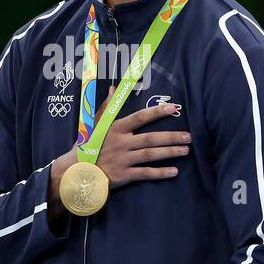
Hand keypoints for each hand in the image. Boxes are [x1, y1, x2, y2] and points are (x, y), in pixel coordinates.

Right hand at [48, 102, 190, 218]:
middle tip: (189, 136)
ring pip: (150, 155)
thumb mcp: (93, 124)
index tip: (174, 108)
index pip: (140, 117)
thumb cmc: (86, 145)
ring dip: (169, 153)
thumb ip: (106, 107)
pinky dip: (160, 173)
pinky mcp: (123, 175)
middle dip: (171, 137)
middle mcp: (120, 143)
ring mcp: (122, 159)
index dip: (157, 112)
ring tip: (186, 151)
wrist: (74, 170)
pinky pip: (145, 173)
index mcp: (115, 128)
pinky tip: (174, 171)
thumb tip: (112, 88)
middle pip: (150, 138)